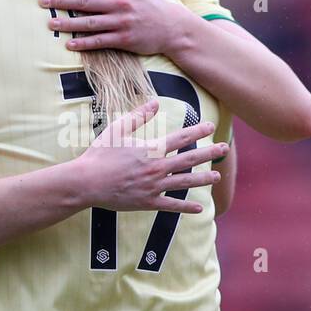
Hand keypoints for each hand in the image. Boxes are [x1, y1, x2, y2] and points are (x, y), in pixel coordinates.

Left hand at [40, 0, 192, 55]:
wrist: (172, 27)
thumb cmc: (152, 1)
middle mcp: (119, 3)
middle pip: (84, 1)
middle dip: (60, 0)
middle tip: (41, 1)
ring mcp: (121, 22)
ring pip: (88, 22)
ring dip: (68, 23)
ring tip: (51, 23)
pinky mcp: (124, 40)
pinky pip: (99, 41)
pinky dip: (84, 43)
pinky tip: (70, 43)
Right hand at [74, 99, 225, 213]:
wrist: (86, 182)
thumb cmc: (99, 154)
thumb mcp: (117, 129)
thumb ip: (138, 116)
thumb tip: (155, 102)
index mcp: (151, 149)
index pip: (181, 138)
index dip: (198, 131)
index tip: (211, 126)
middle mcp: (156, 168)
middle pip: (189, 159)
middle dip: (209, 153)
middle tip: (224, 148)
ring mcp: (153, 187)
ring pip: (185, 182)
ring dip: (203, 179)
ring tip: (217, 176)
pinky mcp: (148, 202)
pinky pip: (171, 205)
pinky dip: (186, 207)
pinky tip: (199, 208)